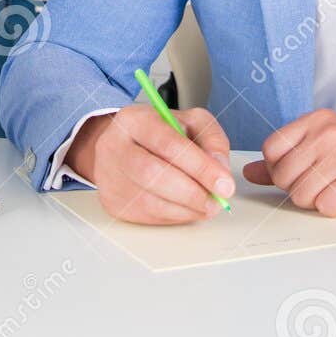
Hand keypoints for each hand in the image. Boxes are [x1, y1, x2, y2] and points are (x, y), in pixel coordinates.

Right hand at [66, 104, 234, 224]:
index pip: (168, 143)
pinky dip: (176, 216)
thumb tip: (221, 167)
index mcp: (134, 120)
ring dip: (187, 208)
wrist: (121, 147)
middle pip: (154, 175)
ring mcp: (110, 178)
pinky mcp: (113, 203)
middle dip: (193, 192)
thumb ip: (211, 137)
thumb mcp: (189, 122)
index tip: (225, 183)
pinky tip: (189, 209)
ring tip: (208, 205)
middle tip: (218, 200)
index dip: (200, 166)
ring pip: (151, 201)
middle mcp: (115, 147)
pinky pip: (148, 216)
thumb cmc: (159, 134)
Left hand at [243, 109, 335, 215]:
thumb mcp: (327, 147)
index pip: (271, 151)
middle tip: (330, 183)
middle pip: (284, 178)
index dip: (283, 170)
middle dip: (302, 189)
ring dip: (321, 201)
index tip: (306, 172)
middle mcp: (328, 133)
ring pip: (302, 196)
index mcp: (316, 120)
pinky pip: (326, 207)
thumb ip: (287, 158)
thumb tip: (250, 171)